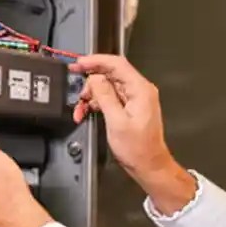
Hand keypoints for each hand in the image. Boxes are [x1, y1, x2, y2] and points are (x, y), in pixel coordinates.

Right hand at [70, 54, 196, 214]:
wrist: (148, 165)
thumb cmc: (138, 149)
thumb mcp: (116, 122)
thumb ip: (105, 96)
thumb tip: (95, 78)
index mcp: (140, 90)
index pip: (117, 64)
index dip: (96, 61)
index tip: (80, 63)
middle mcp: (139, 90)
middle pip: (111, 74)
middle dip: (91, 81)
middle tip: (77, 88)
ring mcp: (135, 98)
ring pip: (107, 86)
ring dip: (91, 95)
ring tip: (81, 107)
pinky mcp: (129, 107)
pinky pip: (110, 97)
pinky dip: (97, 102)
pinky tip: (87, 111)